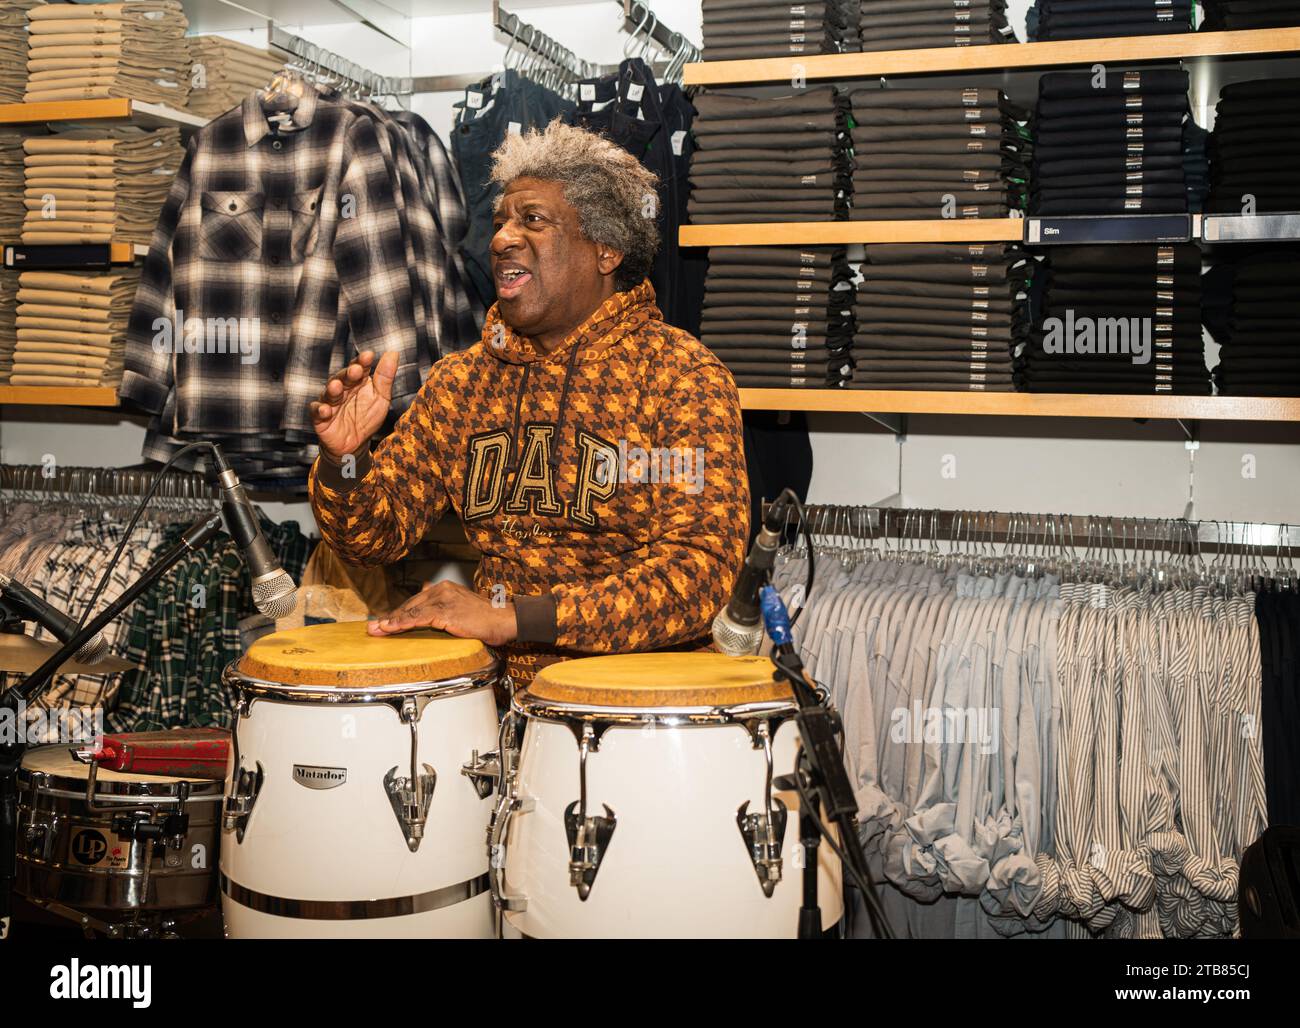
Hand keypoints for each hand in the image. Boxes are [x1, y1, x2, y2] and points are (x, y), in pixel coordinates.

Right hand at [309, 349, 398, 462]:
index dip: (362, 362)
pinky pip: (317, 412)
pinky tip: (326, 410)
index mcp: (357, 381)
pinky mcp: (320, 418)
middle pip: (343, 378)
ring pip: (329, 393)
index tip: (369, 356)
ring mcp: (329, 402)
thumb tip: (393, 353)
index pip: (358, 367)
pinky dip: (320, 410)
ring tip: (337, 386)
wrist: (354, 444)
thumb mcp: (381, 398)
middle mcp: (341, 389)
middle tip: (355, 370)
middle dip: (348, 374)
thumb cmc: (367, 417)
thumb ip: (385, 377)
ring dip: (333, 389)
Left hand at [367, 581, 518, 646]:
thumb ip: (444, 611)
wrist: (504, 620)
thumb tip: (426, 617)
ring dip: (391, 622)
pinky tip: (391, 628)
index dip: (398, 613)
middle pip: (410, 605)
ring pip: (411, 611)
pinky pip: (419, 618)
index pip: (416, 602)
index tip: (384, 622)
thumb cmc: (486, 620)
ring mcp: (444, 599)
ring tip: (376, 630)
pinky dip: (402, 623)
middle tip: (373, 627)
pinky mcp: (446, 611)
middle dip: (390, 617)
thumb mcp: (461, 611)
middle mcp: (442, 589)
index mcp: (444, 589)